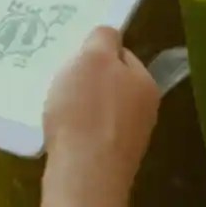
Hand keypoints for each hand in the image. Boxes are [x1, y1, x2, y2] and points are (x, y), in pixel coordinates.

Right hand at [40, 26, 160, 206]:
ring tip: (59, 106)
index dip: (96, 51)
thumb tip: (108, 34)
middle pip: (113, 81)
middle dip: (88, 79)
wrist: (85, 172)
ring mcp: (131, 136)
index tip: (73, 56)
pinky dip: (78, 127)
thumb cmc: (87, 109)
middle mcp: (145, 108)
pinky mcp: (112, 157)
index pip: (122, 53)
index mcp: (146, 81)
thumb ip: (102, 39)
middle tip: (62, 78)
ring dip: (81, 104)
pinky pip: (93, 131)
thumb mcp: (93, 58)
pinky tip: (63, 130)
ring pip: (102, 107)